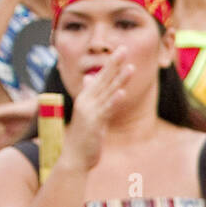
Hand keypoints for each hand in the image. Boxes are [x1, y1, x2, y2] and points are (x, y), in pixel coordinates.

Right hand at [61, 46, 133, 172]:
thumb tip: (89, 78)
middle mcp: (86, 101)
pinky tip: (122, 92)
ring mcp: (90, 111)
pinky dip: (114, 100)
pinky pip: (107, 110)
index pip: (100, 77)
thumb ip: (92, 96)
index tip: (120, 51)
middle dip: (114, 64)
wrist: (74, 158)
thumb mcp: (89, 113)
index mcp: (86, 98)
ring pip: (107, 92)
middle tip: (124, 49)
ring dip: (119, 79)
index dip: (111, 64)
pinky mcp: (94, 123)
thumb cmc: (84, 138)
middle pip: (103, 79)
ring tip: (130, 67)